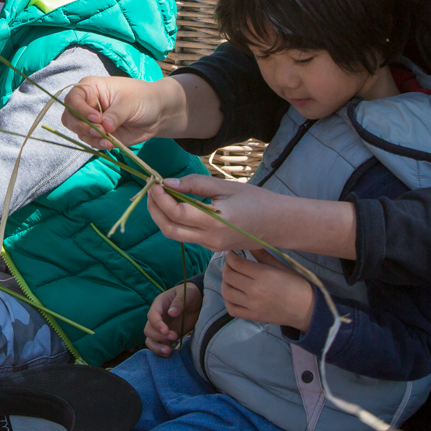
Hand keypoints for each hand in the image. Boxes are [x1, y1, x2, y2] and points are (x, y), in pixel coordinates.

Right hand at [65, 75, 196, 149]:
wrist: (156, 113)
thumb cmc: (142, 98)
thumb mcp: (129, 103)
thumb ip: (115, 115)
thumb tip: (104, 127)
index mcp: (90, 89)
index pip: (72, 99)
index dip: (80, 110)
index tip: (97, 118)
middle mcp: (87, 105)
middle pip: (69, 118)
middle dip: (82, 127)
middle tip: (100, 131)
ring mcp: (91, 121)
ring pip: (79, 132)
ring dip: (91, 138)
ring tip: (109, 139)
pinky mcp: (98, 134)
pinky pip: (90, 142)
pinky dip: (98, 144)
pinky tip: (111, 143)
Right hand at [144, 281, 201, 356]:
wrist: (197, 302)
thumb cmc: (190, 294)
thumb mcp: (187, 293)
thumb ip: (179, 301)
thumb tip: (171, 313)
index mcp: (159, 304)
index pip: (152, 315)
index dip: (157, 324)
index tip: (166, 331)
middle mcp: (157, 317)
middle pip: (148, 330)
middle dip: (159, 336)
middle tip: (175, 337)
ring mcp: (161, 328)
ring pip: (150, 340)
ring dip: (157, 347)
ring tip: (169, 351)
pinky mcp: (166, 337)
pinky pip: (158, 346)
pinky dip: (161, 352)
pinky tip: (170, 354)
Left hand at [147, 174, 273, 250]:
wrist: (279, 224)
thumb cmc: (257, 201)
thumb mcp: (226, 187)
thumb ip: (196, 184)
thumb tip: (169, 183)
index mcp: (215, 222)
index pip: (177, 213)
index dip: (161, 198)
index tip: (155, 183)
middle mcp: (209, 239)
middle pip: (169, 229)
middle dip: (154, 210)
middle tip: (151, 190)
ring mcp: (210, 246)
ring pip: (175, 235)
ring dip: (162, 217)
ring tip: (159, 196)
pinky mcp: (212, 247)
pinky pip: (187, 236)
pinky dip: (175, 221)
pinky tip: (176, 205)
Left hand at [220, 250, 313, 329]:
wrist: (306, 309)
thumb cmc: (296, 284)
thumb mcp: (280, 265)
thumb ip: (262, 254)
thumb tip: (248, 241)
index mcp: (263, 275)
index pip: (236, 263)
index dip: (230, 256)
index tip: (232, 253)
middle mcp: (255, 290)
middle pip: (229, 276)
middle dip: (227, 267)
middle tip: (231, 263)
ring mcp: (252, 305)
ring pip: (226, 292)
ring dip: (225, 282)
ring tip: (231, 278)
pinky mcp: (252, 316)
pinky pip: (231, 308)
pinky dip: (228, 300)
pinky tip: (234, 293)